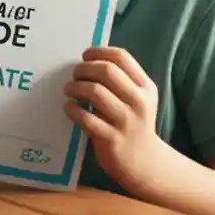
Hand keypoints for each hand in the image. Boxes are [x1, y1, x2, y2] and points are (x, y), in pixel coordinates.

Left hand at [63, 46, 167, 191]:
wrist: (144, 162)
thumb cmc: (133, 124)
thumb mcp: (137, 99)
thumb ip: (121, 80)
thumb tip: (87, 60)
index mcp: (145, 87)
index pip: (122, 57)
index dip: (99, 52)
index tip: (85, 56)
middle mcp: (139, 102)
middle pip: (107, 71)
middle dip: (84, 69)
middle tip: (74, 75)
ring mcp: (126, 121)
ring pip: (95, 91)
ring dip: (75, 87)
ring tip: (69, 90)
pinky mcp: (111, 139)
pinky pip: (85, 118)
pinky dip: (72, 109)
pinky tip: (69, 108)